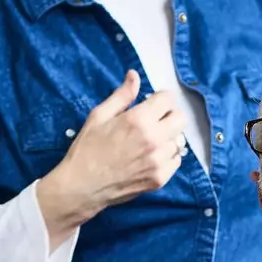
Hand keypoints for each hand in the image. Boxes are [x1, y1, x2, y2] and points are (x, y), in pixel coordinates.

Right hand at [37, 71, 186, 239]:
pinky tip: (151, 157)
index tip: (152, 104)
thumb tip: (134, 75)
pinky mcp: (160, 178)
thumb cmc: (87, 149)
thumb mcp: (99, 116)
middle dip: (169, 116)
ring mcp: (158, 161)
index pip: (168, 99)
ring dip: (168, 137)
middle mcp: (153, 139)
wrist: (81, 187)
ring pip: (179, 141)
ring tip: (150, 142)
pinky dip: (167, 157)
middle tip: (154, 121)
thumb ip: (122, 95)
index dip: (159, 99)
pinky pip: (176, 161)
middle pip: (180, 118)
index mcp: (139, 119)